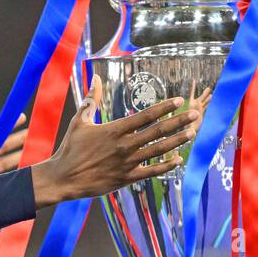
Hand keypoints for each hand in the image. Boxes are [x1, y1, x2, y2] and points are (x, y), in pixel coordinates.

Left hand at [0, 91, 28, 190]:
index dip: (7, 125)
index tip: (20, 117)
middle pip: (3, 145)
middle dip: (19, 139)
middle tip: (34, 132)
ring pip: (6, 161)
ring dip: (20, 155)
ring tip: (35, 150)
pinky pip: (2, 178)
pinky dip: (14, 174)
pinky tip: (25, 171)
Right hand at [30, 74, 201, 208]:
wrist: (62, 178)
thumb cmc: (70, 149)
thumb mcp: (80, 121)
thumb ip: (91, 100)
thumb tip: (94, 78)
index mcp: (114, 129)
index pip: (145, 116)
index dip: (164, 107)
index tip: (178, 100)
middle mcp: (124, 145)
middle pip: (157, 131)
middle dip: (178, 121)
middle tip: (195, 114)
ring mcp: (127, 163)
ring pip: (158, 150)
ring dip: (177, 141)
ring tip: (192, 133)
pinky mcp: (126, 179)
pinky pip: (151, 172)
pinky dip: (166, 166)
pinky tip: (178, 160)